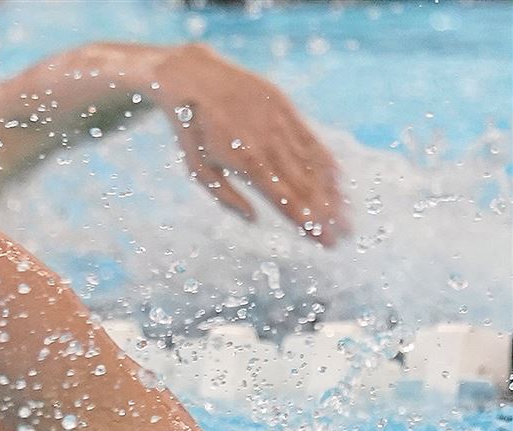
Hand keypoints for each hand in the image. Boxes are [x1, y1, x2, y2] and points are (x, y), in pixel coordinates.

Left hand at [152, 43, 348, 245]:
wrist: (195, 79)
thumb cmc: (192, 132)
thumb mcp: (199, 169)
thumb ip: (227, 197)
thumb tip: (255, 219)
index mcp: (247, 163)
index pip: (286, 201)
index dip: (308, 224)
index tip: (325, 243)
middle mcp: (269, 144)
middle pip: (306, 187)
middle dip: (328, 215)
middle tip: (344, 237)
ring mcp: (281, 124)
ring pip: (314, 164)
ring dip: (333, 194)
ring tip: (347, 216)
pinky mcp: (287, 109)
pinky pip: (312, 140)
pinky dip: (327, 162)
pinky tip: (340, 181)